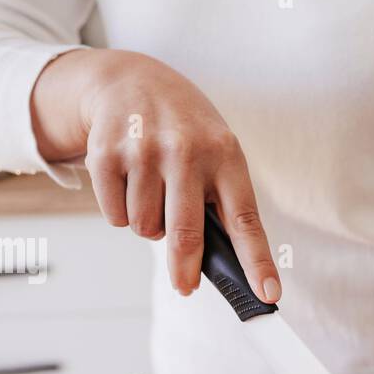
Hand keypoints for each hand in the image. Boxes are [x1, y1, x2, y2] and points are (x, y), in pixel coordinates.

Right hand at [31, 48, 279, 300]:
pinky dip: (121, 212)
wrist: (131, 79)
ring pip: (145, 229)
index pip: (245, 220)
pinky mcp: (105, 154)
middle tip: (186, 287)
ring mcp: (143, 151)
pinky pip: (115, 216)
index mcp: (224, 155)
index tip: (268, 294)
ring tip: (154, 194)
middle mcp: (185, 151)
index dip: (257, 262)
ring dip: (149, 226)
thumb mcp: (216, 151)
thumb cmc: (184, 129)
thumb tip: (220, 264)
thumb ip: (221, 201)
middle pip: (187, 234)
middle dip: (186, 270)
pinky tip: (128, 183)